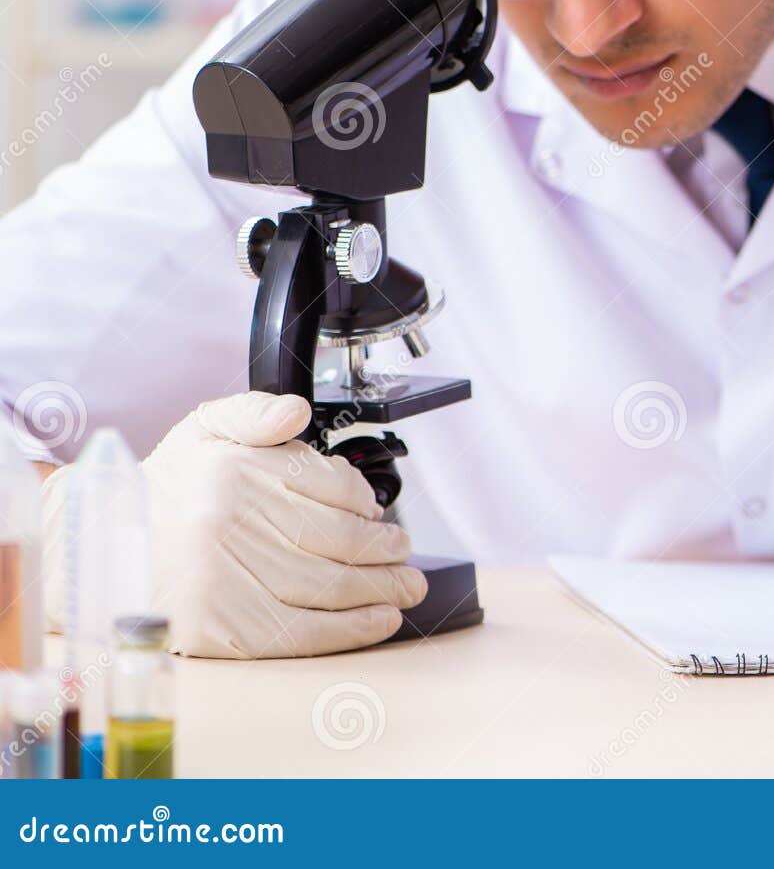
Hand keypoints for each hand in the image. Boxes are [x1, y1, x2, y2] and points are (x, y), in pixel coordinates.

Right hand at [47, 392, 424, 657]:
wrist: (101, 545)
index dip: (366, 502)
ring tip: (404, 588)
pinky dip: (351, 629)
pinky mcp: (220, 627)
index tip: (381, 514)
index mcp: (235, 472)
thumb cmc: (167, 490)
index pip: (331, 486)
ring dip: (380, 590)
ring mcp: (225, 579)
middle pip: (339, 541)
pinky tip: (378, 620)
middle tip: (405, 556)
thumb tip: (295, 410)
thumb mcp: (204, 429)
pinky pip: (303, 631)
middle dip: (386, 552)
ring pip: (329, 587)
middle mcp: (230, 524)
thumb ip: (254, 412)